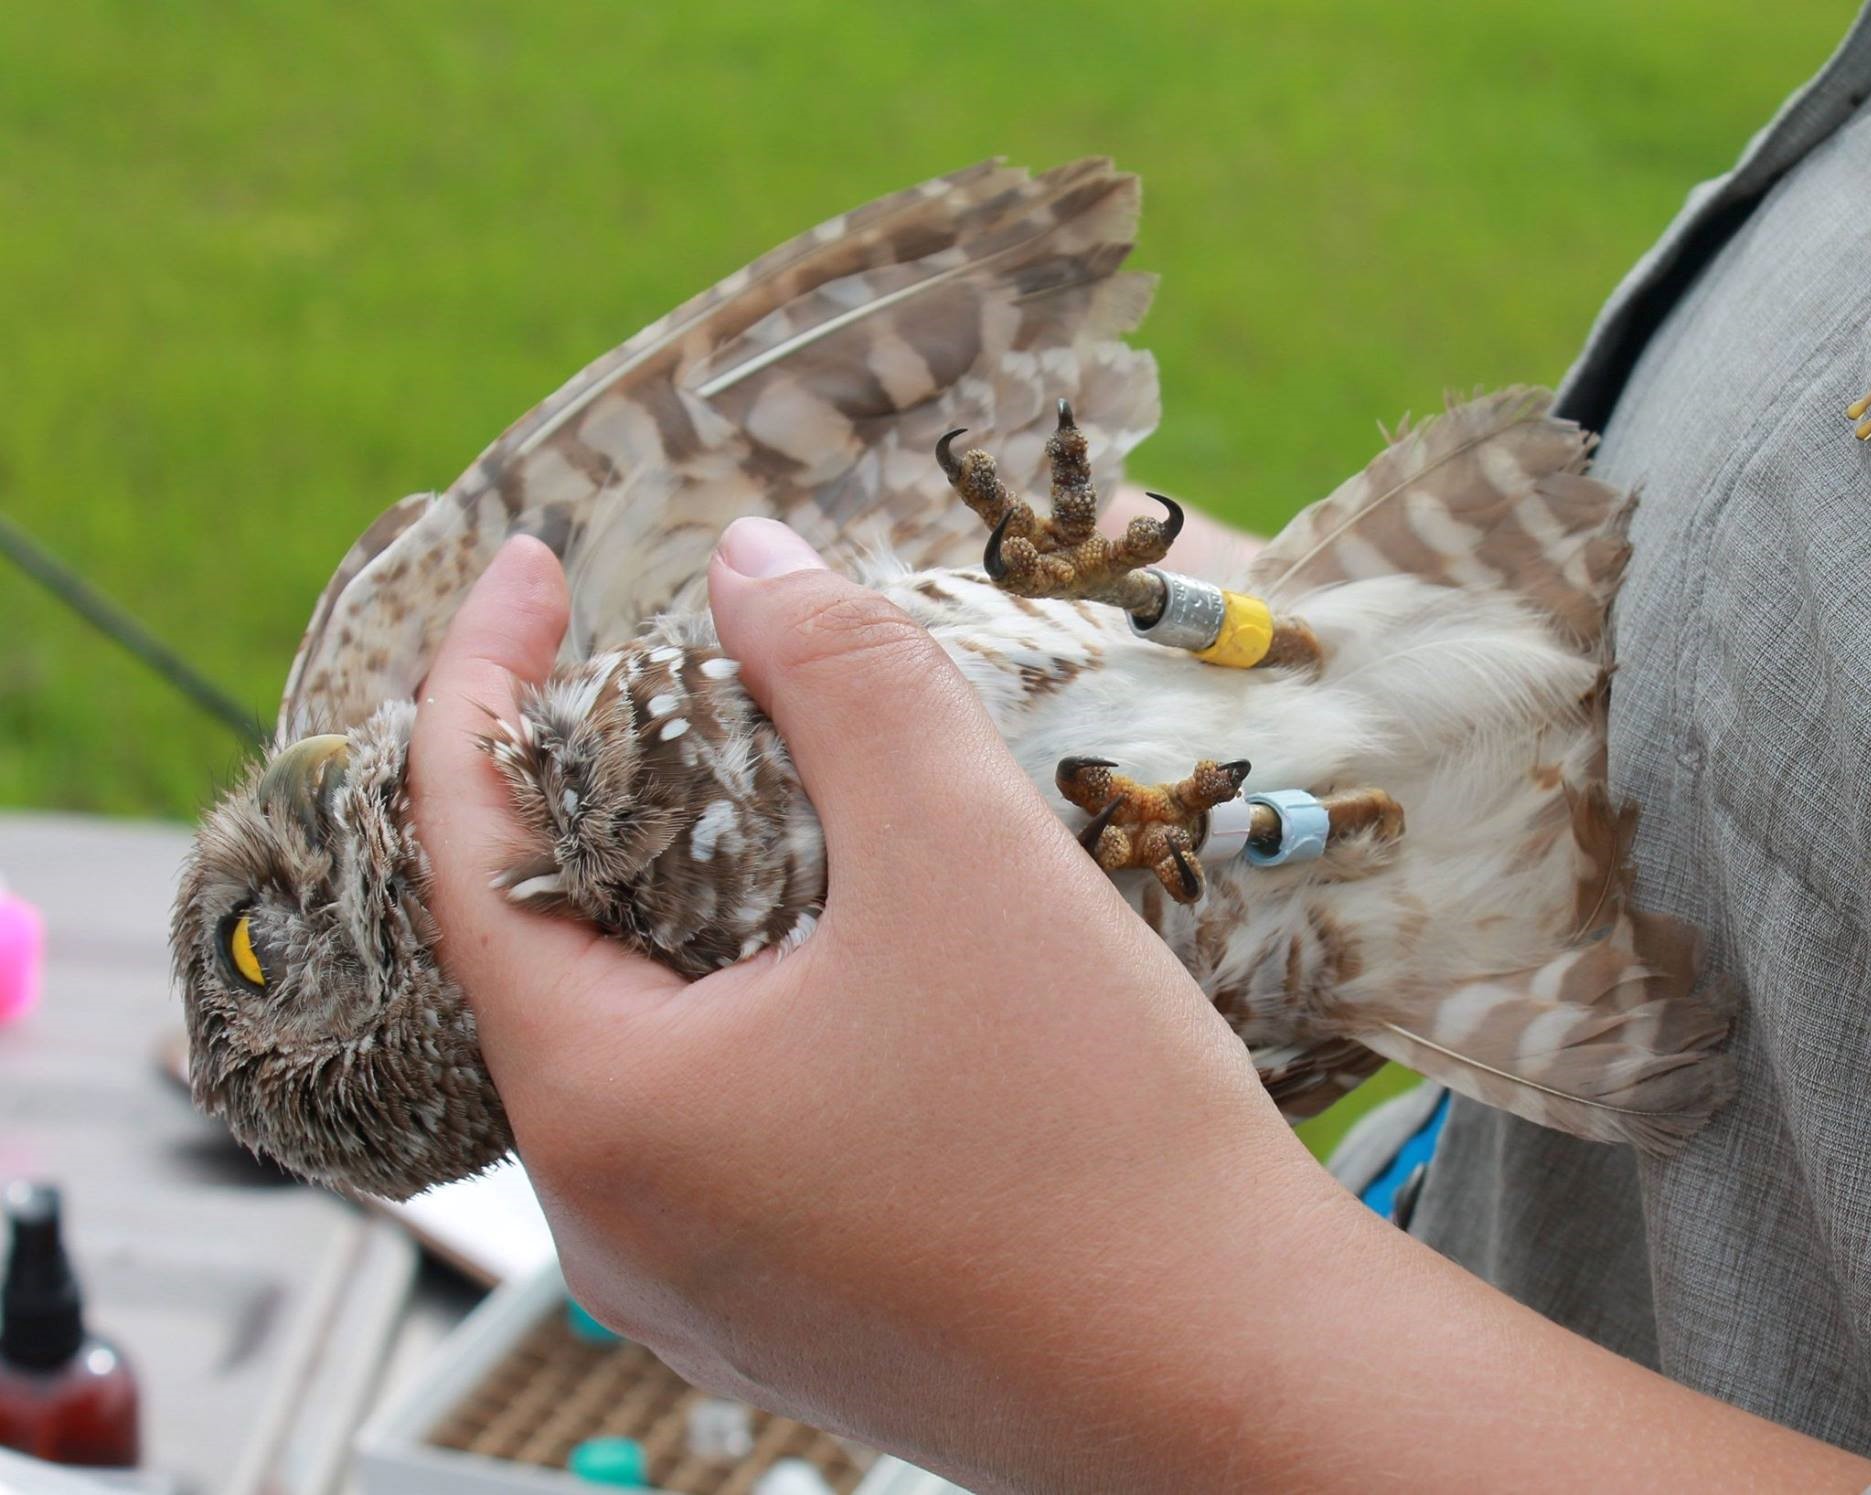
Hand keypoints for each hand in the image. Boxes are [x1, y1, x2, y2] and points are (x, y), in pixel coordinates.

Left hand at [410, 525, 1870, 1493]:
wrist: (1242, 1386)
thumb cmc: (1094, 1139)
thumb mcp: (964, 858)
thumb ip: (844, 680)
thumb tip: (754, 563)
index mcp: (606, 1111)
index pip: (469, 856)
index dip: (484, 686)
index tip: (529, 568)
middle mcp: (612, 1223)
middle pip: (542, 956)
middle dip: (579, 797)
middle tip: (648, 672)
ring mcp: (695, 1286)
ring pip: (637, 1043)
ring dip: (667, 905)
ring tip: (741, 795)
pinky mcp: (786, 1313)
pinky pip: (713, 1125)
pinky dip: (737, 1006)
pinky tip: (832, 956)